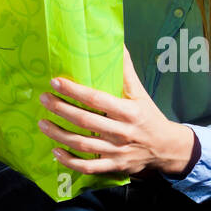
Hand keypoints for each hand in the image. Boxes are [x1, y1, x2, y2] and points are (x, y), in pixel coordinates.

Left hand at [37, 45, 195, 175]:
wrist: (167, 148)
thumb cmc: (149, 117)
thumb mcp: (140, 93)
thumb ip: (125, 71)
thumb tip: (117, 44)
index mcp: (128, 111)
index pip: (96, 99)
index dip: (74, 90)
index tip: (56, 81)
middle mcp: (121, 132)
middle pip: (85, 121)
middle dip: (61, 109)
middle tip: (43, 98)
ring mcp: (116, 151)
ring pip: (82, 144)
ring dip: (59, 134)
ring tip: (42, 123)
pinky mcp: (113, 166)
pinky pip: (87, 167)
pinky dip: (69, 161)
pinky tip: (55, 151)